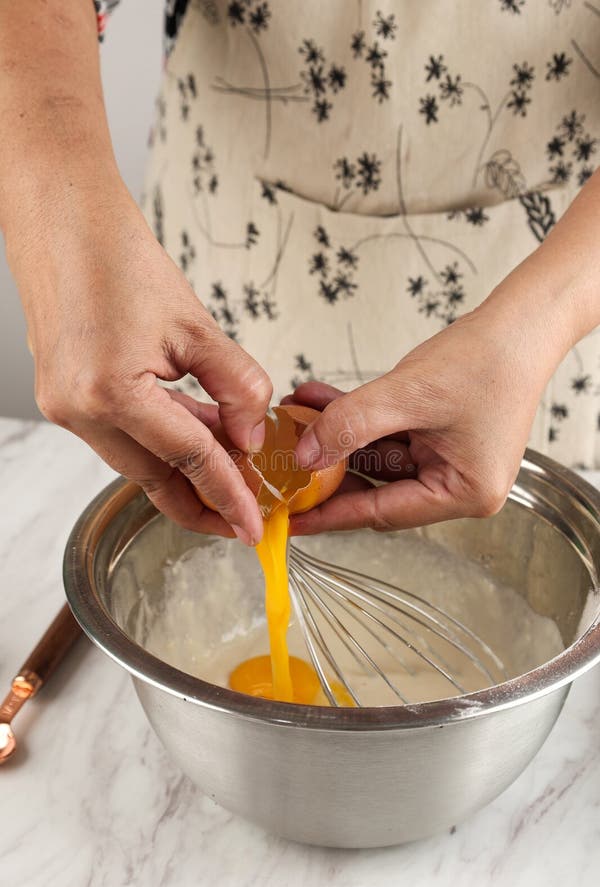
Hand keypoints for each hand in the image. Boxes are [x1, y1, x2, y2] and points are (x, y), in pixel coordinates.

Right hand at [8, 182, 270, 544]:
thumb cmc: (117, 254)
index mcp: (110, 393)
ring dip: (182, 470)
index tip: (253, 524)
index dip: (228, 494)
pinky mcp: (64, 394)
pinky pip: (120, 435)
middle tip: (240, 520)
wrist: (60, 216)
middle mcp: (78, 410)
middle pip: (153, 477)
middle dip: (201, 503)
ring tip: (229, 477)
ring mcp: (65, 405)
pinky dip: (159, 441)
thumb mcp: (195, 324)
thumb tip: (254, 435)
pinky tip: (194, 439)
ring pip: (137, 460)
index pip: (187, 460)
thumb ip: (236, 385)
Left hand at [288, 289, 570, 534]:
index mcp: (463, 493)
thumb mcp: (409, 394)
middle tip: (281, 463)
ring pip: (375, 456)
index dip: (331, 513)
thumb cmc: (489, 360)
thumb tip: (305, 457)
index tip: (292, 518)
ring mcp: (447, 460)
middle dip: (327, 465)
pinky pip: (386, 434)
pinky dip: (356, 418)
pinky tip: (319, 400)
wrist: (522, 323)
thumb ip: (352, 424)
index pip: (382, 511)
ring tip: (295, 415)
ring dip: (336, 434)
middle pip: (376, 486)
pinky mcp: (438, 437)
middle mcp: (456, 484)